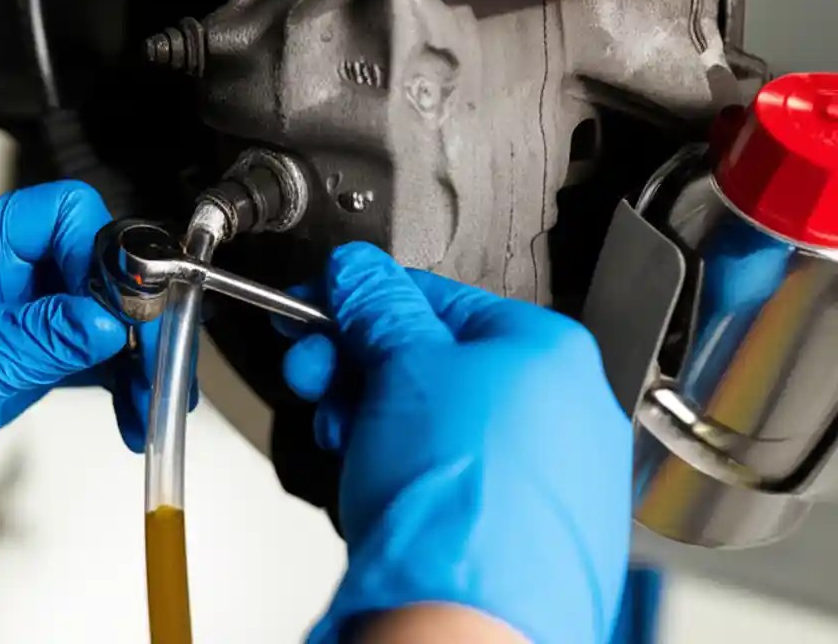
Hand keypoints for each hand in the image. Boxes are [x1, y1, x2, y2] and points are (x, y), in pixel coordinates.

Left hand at [0, 181, 127, 537]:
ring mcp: (8, 313)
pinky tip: (131, 411)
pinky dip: (112, 381)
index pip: (65, 213)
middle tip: (158, 365)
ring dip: (132, 356)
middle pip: (92, 265)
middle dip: (133, 315)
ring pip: (95, 314)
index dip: (105, 254)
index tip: (125, 306)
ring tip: (152, 403)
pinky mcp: (16, 354)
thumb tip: (107, 319)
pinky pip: (80, 354)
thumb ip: (41, 339)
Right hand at [281, 243, 631, 643]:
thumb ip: (376, 306)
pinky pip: (450, 477)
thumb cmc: (459, 508)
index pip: (436, 297)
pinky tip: (375, 485)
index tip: (314, 309)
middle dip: (357, 365)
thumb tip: (356, 272)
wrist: (470, 631)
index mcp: (550, 351)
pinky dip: (403, 471)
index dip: (361, 301)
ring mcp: (547, 476)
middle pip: (433, 359)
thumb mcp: (402, 369)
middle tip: (313, 376)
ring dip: (370, 419)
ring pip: (436, 421)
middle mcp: (565, 409)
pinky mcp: (522, 529)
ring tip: (343, 442)